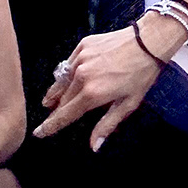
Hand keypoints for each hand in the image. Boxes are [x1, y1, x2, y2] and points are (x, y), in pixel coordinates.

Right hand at [36, 17, 179, 150]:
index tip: (39, 133)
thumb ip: (107, 125)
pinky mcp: (82, 46)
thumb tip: (93, 146)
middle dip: (57, 109)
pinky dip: (69, 73)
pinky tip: (71, 77)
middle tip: (52, 116)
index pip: (64, 114)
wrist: (148, 41)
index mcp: (92, 93)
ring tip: (51, 100)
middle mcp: (82, 76)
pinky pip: (69, 64)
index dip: (51, 126)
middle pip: (62, 99)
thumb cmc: (141, 74)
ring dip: (57, 92)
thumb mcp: (128, 104)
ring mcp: (80, 59)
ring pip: (62, 81)